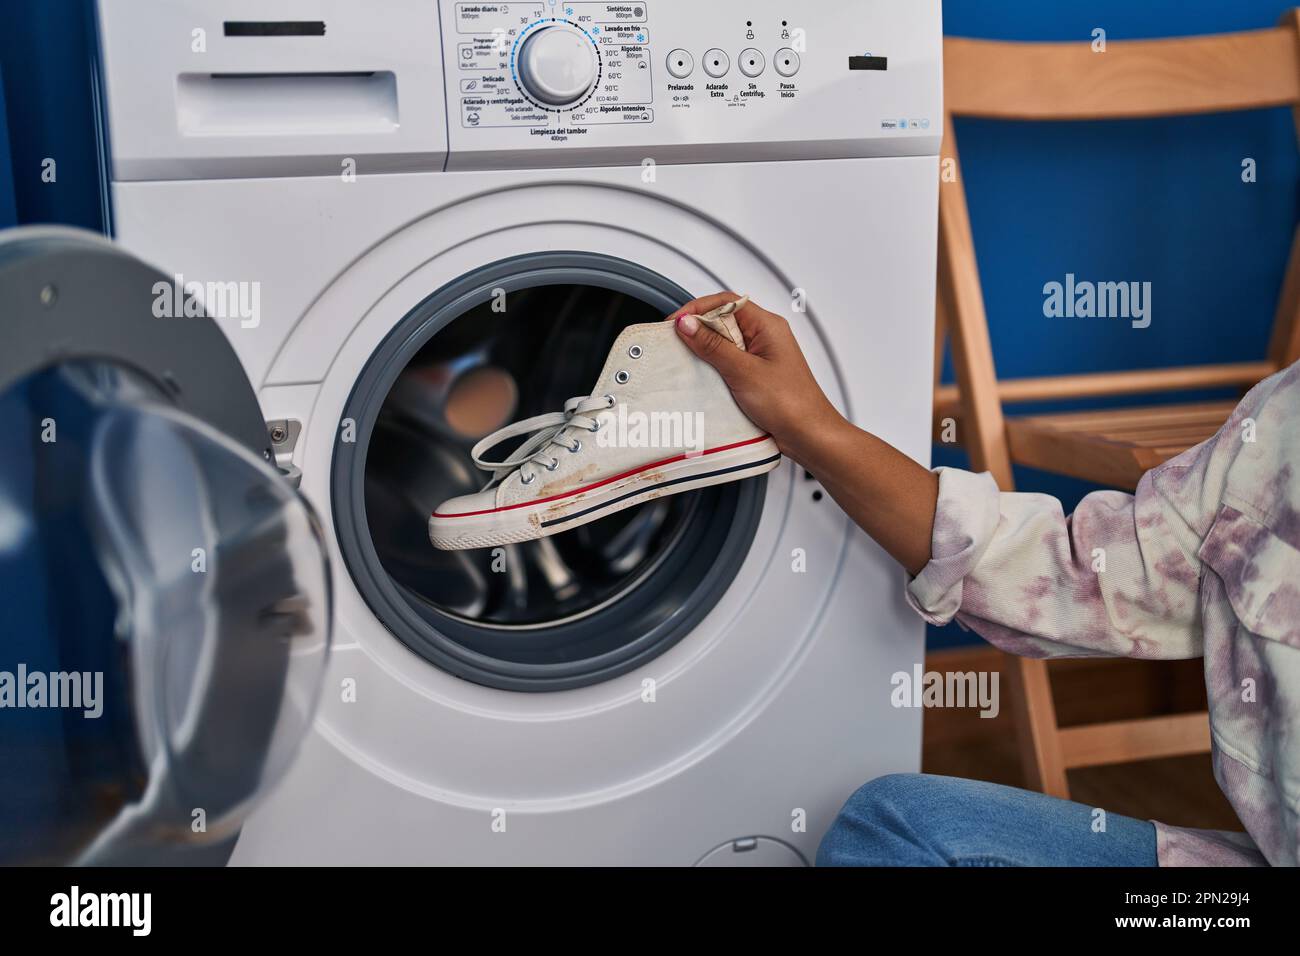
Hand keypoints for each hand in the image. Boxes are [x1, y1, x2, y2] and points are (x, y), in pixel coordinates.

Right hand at [671, 292, 844, 458]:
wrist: (809, 436)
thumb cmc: (791, 404)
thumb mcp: (744, 372)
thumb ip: (713, 346)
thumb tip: (687, 325)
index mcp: (767, 325)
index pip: (726, 302)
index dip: (697, 309)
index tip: (675, 323)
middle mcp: (764, 337)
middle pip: (722, 320)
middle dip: (697, 330)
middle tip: (675, 343)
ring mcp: (759, 356)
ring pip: (723, 343)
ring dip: (704, 351)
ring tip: (686, 361)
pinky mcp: (755, 375)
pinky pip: (728, 363)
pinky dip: (713, 368)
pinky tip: (703, 378)